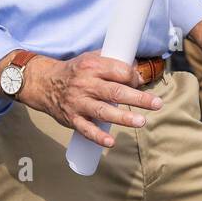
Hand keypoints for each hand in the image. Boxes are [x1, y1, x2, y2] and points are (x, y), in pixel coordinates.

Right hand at [24, 53, 162, 148]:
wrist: (44, 83)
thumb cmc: (75, 71)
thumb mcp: (92, 58)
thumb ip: (114, 62)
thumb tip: (138, 70)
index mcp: (93, 67)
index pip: (119, 72)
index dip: (133, 77)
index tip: (140, 82)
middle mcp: (86, 84)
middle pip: (116, 92)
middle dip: (138, 98)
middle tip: (157, 104)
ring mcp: (79, 103)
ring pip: (103, 111)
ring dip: (123, 118)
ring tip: (141, 121)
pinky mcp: (72, 118)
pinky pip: (86, 129)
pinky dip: (98, 136)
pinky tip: (110, 142)